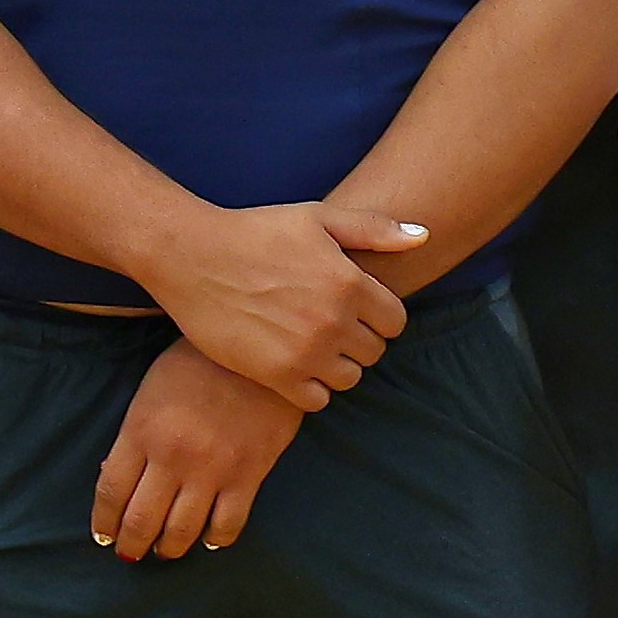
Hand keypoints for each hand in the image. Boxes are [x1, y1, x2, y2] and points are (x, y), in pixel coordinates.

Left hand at [93, 342, 304, 559]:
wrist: (259, 349)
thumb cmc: (198, 361)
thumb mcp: (151, 389)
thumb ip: (134, 434)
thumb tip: (116, 475)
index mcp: (142, 430)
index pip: (111, 492)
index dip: (104, 522)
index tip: (104, 535)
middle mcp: (172, 456)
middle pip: (141, 519)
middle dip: (131, 544)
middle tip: (130, 553)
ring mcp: (212, 469)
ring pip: (181, 531)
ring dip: (169, 548)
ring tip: (165, 550)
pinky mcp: (249, 474)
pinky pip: (228, 524)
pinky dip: (215, 539)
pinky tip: (209, 539)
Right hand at [139, 202, 421, 410]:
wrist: (193, 256)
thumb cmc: (256, 232)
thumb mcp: (318, 217)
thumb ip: (374, 229)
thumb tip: (423, 236)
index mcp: (350, 282)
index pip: (396, 322)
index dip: (380, 316)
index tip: (357, 308)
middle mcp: (333, 320)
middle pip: (374, 352)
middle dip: (359, 340)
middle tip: (330, 324)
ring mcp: (305, 351)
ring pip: (349, 378)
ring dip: (337, 365)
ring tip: (312, 344)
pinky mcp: (275, 375)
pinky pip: (317, 400)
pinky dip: (311, 387)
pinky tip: (295, 363)